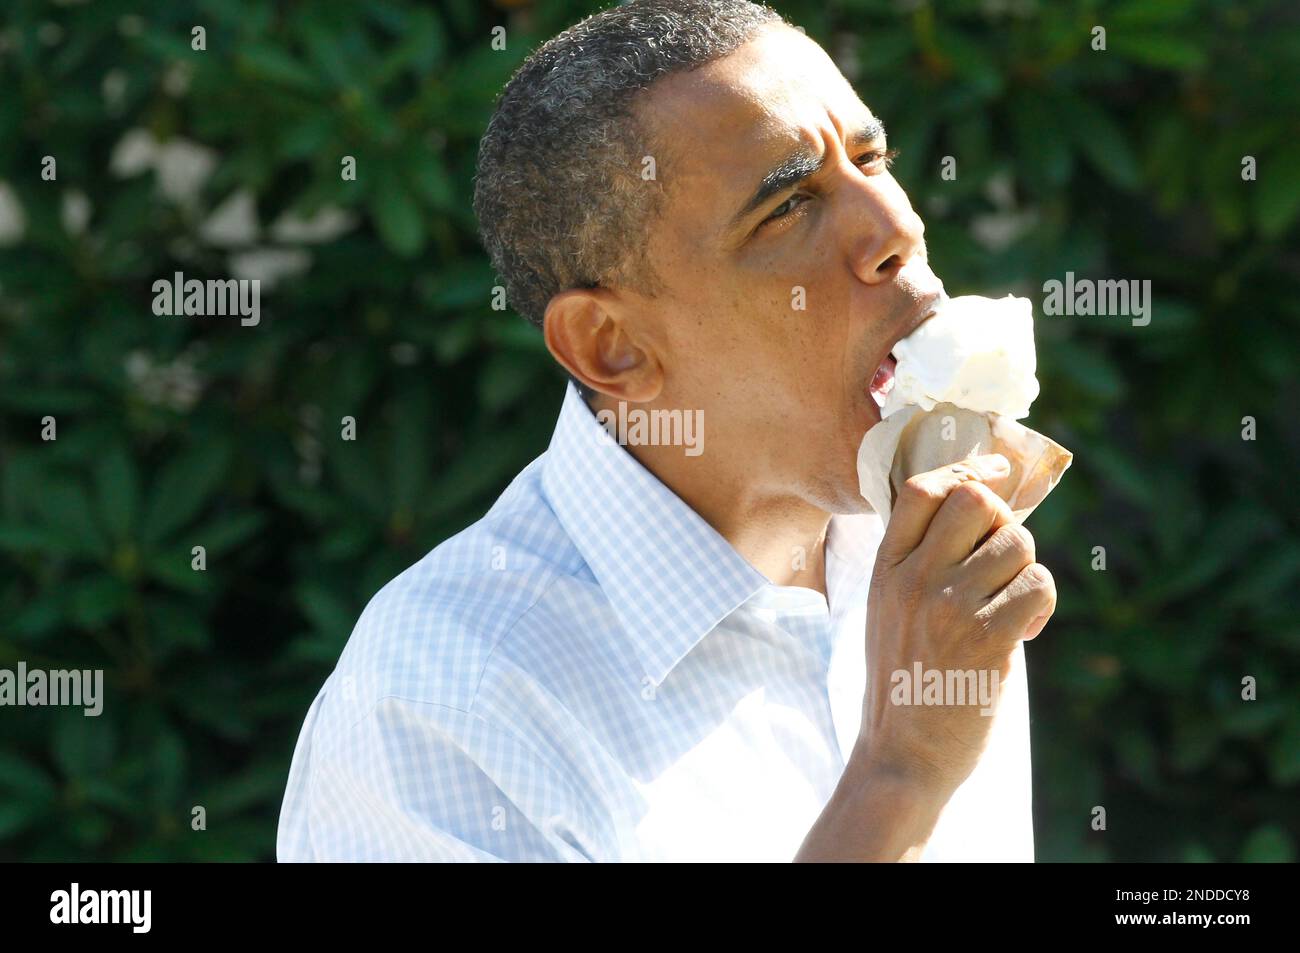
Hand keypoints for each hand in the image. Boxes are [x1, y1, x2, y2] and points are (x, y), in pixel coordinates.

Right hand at [857, 452, 1056, 794]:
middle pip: (977, 501)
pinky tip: (1020, 632)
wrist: (902, 754)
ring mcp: (949, 607)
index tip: (995, 469)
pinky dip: (1039, 605)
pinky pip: (1039, 586)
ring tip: (1008, 607)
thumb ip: (920, 559)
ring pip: (1018, 544)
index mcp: (886, 568)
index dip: (967, 468)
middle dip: (1003, 520)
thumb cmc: (905, 680)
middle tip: (1001, 557)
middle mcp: (914, 579)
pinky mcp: (988, 640)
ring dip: (1025, 571)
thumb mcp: (888, 608)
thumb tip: (981, 505)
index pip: (924, 489)